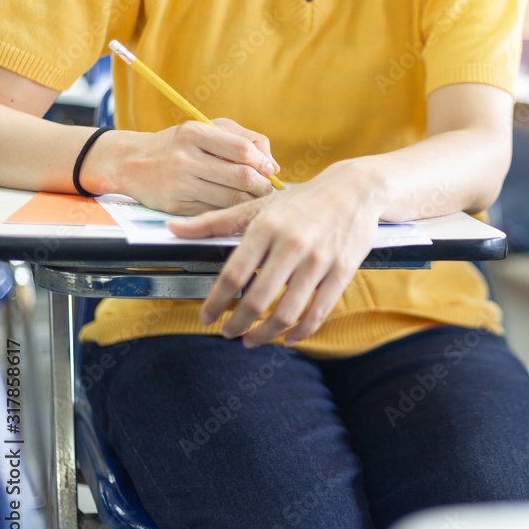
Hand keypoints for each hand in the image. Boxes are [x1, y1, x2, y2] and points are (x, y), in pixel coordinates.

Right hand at [119, 118, 279, 214]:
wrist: (131, 163)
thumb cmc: (179, 144)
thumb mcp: (208, 129)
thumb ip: (245, 138)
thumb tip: (273, 165)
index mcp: (195, 133)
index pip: (242, 149)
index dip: (262, 162)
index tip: (269, 170)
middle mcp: (186, 158)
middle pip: (241, 177)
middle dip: (262, 186)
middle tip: (267, 188)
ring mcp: (180, 184)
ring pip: (231, 198)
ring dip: (251, 201)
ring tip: (256, 197)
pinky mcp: (177, 206)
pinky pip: (216, 211)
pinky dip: (232, 210)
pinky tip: (236, 206)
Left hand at [167, 160, 383, 346]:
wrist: (355, 189)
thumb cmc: (302, 200)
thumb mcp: (258, 206)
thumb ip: (215, 222)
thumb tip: (173, 229)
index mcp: (267, 228)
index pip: (233, 274)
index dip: (215, 302)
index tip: (206, 317)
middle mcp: (292, 244)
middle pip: (258, 299)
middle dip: (238, 324)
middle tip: (228, 333)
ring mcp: (319, 260)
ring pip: (288, 312)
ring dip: (266, 333)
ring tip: (253, 339)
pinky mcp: (342, 271)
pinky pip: (319, 312)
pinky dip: (301, 332)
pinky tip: (288, 338)